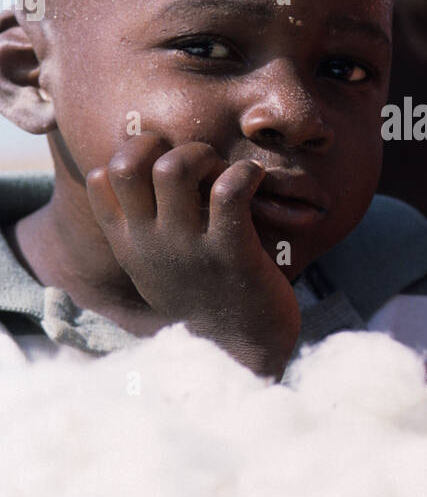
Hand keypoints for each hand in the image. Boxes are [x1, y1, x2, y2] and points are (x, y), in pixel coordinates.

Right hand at [86, 134, 300, 377]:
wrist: (239, 352)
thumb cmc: (204, 295)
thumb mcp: (156, 266)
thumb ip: (144, 226)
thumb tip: (150, 170)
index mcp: (128, 243)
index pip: (101, 178)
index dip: (133, 153)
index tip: (165, 161)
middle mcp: (150, 243)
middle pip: (130, 164)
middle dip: (164, 145)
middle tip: (195, 161)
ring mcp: (188, 248)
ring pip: (175, 169)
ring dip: (203, 154)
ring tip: (223, 170)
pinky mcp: (231, 252)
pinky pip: (229, 190)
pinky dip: (245, 172)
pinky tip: (256, 178)